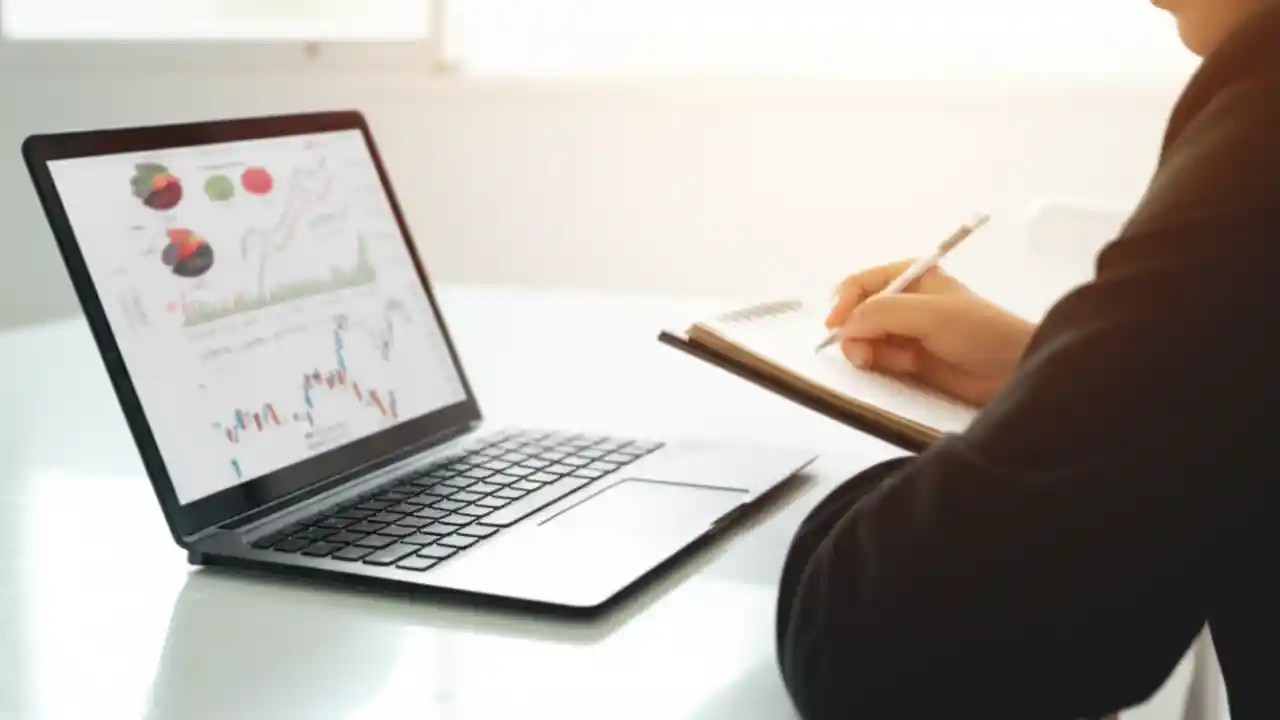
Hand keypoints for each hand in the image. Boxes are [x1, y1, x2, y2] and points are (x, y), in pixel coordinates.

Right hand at [826, 261, 1035, 406]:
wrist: (1013, 370)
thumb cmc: (977, 331)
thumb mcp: (928, 313)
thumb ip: (881, 313)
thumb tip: (844, 327)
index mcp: (910, 277)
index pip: (860, 284)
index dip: (843, 303)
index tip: (835, 327)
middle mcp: (903, 302)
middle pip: (857, 314)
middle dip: (857, 333)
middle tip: (866, 355)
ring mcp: (906, 333)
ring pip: (864, 340)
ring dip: (873, 352)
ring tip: (902, 363)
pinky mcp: (910, 361)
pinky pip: (878, 361)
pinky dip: (882, 366)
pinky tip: (905, 369)